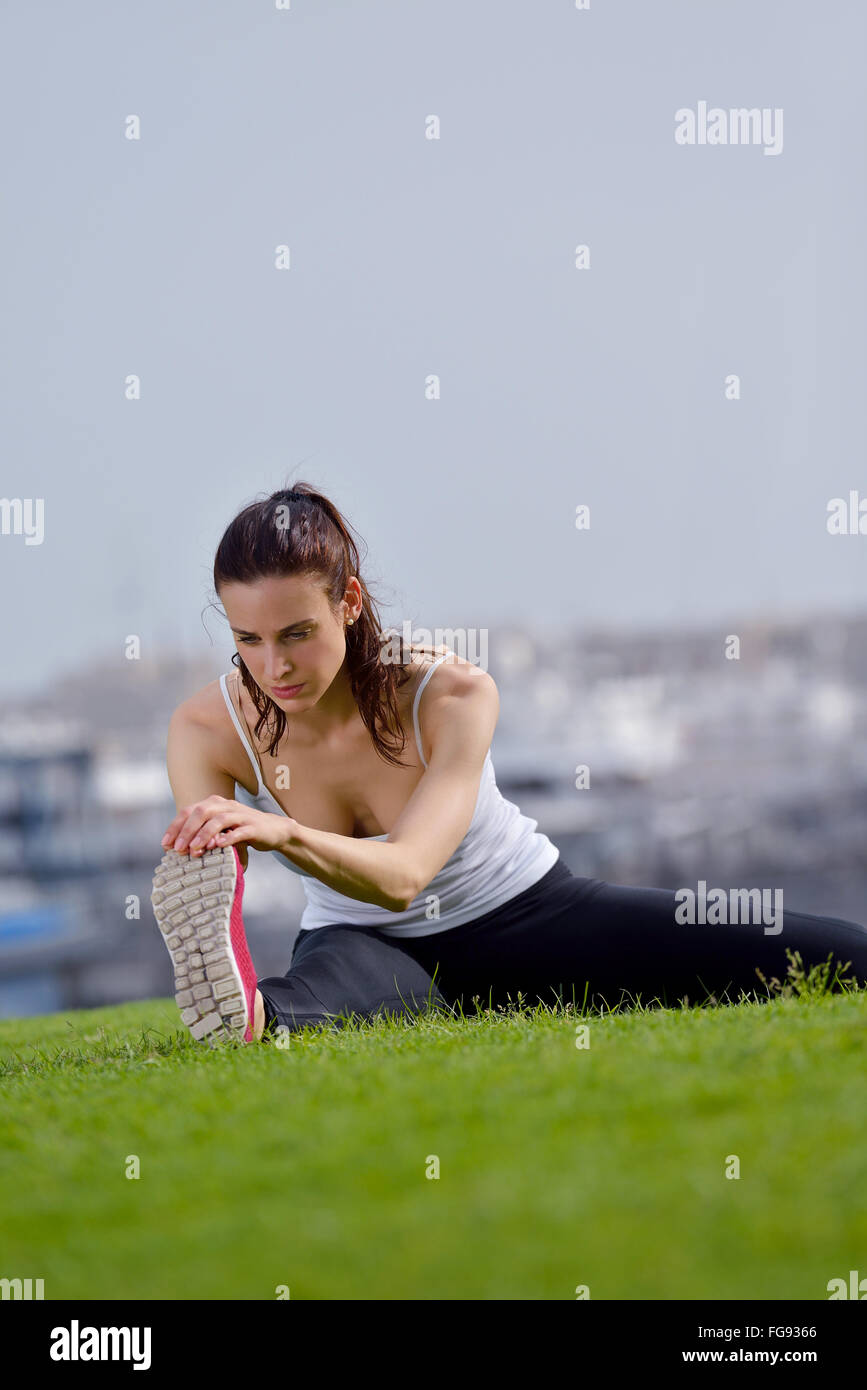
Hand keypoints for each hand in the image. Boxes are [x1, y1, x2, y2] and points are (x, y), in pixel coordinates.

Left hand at [161, 796, 294, 858]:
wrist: (274, 830)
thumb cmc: (242, 831)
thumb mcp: (220, 831)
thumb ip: (202, 835)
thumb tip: (177, 849)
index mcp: (215, 804)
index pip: (189, 811)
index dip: (175, 827)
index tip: (165, 844)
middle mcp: (226, 806)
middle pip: (201, 812)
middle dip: (186, 831)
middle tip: (177, 849)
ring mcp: (241, 815)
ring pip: (218, 821)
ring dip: (204, 835)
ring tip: (194, 850)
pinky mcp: (254, 827)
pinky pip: (239, 831)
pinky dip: (228, 838)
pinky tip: (218, 846)